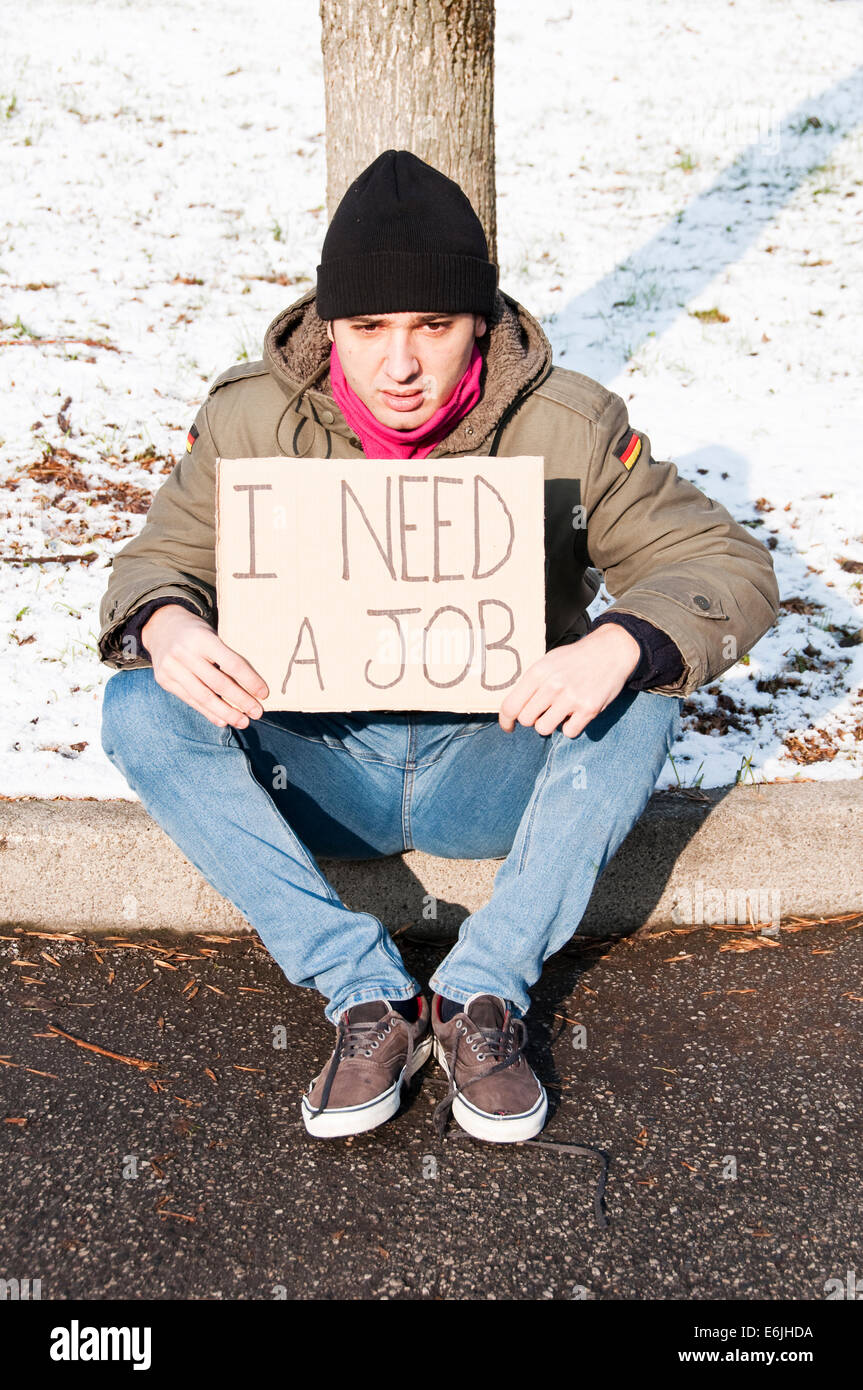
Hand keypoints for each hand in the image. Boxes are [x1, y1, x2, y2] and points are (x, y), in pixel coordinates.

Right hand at [141, 604, 268, 728]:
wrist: (161, 626)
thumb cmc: (197, 633)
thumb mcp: (212, 634)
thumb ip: (226, 655)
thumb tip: (252, 685)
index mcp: (203, 638)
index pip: (232, 664)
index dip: (250, 680)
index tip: (264, 694)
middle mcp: (185, 653)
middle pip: (219, 683)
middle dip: (241, 701)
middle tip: (257, 713)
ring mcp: (172, 668)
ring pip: (204, 696)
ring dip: (226, 712)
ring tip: (243, 722)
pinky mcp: (164, 680)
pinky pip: (190, 700)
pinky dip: (208, 712)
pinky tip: (223, 720)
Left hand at [498, 624, 641, 737]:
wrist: (611, 650)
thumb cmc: (576, 658)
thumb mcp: (548, 661)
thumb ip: (532, 682)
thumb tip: (513, 707)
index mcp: (538, 672)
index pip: (510, 705)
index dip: (506, 720)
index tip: (509, 727)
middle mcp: (552, 685)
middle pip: (526, 719)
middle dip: (532, 718)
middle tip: (544, 710)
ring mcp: (571, 698)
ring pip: (544, 729)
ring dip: (550, 724)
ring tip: (560, 712)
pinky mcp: (589, 709)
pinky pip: (569, 732)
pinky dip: (571, 727)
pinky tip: (576, 714)